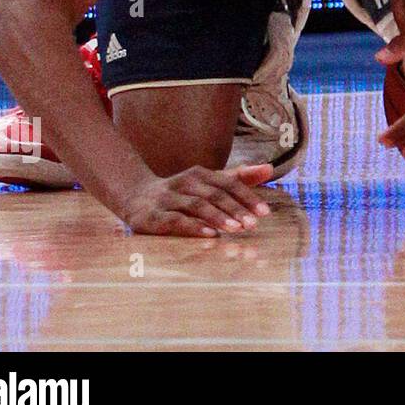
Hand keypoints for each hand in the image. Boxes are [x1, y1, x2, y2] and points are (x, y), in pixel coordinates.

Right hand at [122, 164, 273, 236]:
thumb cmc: (181, 193)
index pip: (229, 183)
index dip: (247, 196)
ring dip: (218, 217)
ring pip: (196, 206)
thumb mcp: (208, 183)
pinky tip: (209, 234)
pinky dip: (193, 227)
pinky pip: (175, 220)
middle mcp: (183, 182)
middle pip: (214, 194)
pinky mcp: (150, 216)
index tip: (264, 212)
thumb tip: (269, 169)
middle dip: (236, 208)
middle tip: (253, 224)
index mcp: (199, 174)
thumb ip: (238, 178)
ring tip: (237, 228)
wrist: (134, 197)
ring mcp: (166, 198)